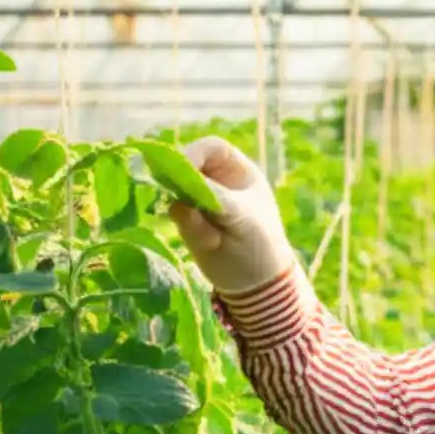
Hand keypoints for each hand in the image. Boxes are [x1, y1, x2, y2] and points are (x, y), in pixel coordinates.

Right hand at [168, 135, 296, 293]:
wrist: (256, 285)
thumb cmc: (260, 245)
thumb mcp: (241, 216)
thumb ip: (212, 195)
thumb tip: (179, 177)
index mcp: (238, 172)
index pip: (210, 148)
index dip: (193, 152)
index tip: (181, 167)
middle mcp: (216, 181)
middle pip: (186, 164)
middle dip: (183, 183)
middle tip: (181, 200)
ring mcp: (199, 200)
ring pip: (175, 191)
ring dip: (186, 211)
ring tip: (211, 236)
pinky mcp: (187, 220)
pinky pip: (174, 214)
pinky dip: (186, 228)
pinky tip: (208, 243)